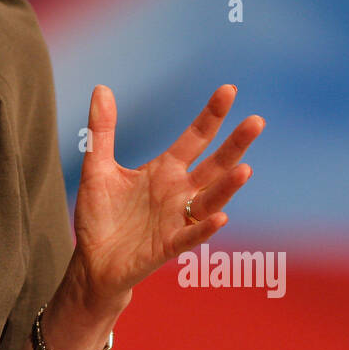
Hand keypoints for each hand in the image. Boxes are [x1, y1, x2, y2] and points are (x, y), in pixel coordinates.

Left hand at [71, 84, 264, 305]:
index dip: (211, 116)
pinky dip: (204, 228)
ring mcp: (176, 220)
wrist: (91, 262)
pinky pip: (190, 236)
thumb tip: (102, 87)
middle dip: (235, 145)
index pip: (195, 138)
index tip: (230, 90)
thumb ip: (102, 130)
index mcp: (165, 170)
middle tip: (256, 121)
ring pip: (210, 201)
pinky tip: (220, 218)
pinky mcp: (166, 247)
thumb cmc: (100, 216)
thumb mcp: (96, 167)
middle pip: (214, 166)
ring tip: (245, 169)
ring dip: (227, 187)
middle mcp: (178, 192)